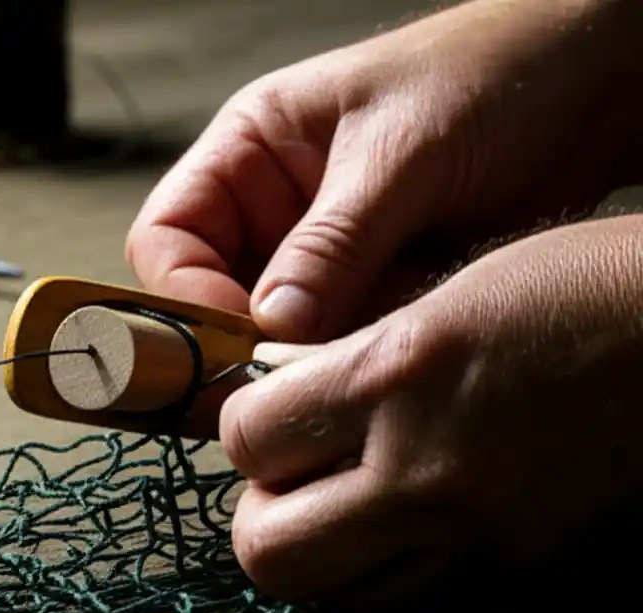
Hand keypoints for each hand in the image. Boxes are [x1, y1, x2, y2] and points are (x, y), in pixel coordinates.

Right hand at [126, 0, 642, 343]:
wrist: (597, 84)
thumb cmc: (489, 78)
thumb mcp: (400, 156)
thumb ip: (330, 244)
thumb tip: (269, 330)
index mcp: (249, 151)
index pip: (167, 236)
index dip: (184, 295)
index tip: (235, 341)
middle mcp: (272, 207)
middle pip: (213, 295)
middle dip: (245, 342)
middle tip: (286, 382)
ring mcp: (324, 254)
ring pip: (278, 331)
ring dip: (311, 354)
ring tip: (364, 353)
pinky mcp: (375, 288)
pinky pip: (342, 340)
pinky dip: (361, 354)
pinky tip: (400, 345)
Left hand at [219, 215, 642, 602]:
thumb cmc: (578, 288)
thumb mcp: (445, 294)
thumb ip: (351, 357)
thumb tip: (280, 395)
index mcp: (397, 375)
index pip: (245, 439)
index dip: (244, 426)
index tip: (269, 411)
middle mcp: (427, 467)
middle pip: (268, 550)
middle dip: (260, 513)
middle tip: (288, 476)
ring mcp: (480, 533)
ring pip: (337, 597)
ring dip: (322, 551)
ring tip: (344, 501)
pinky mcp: (524, 569)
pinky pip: (419, 599)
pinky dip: (391, 570)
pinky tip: (408, 521)